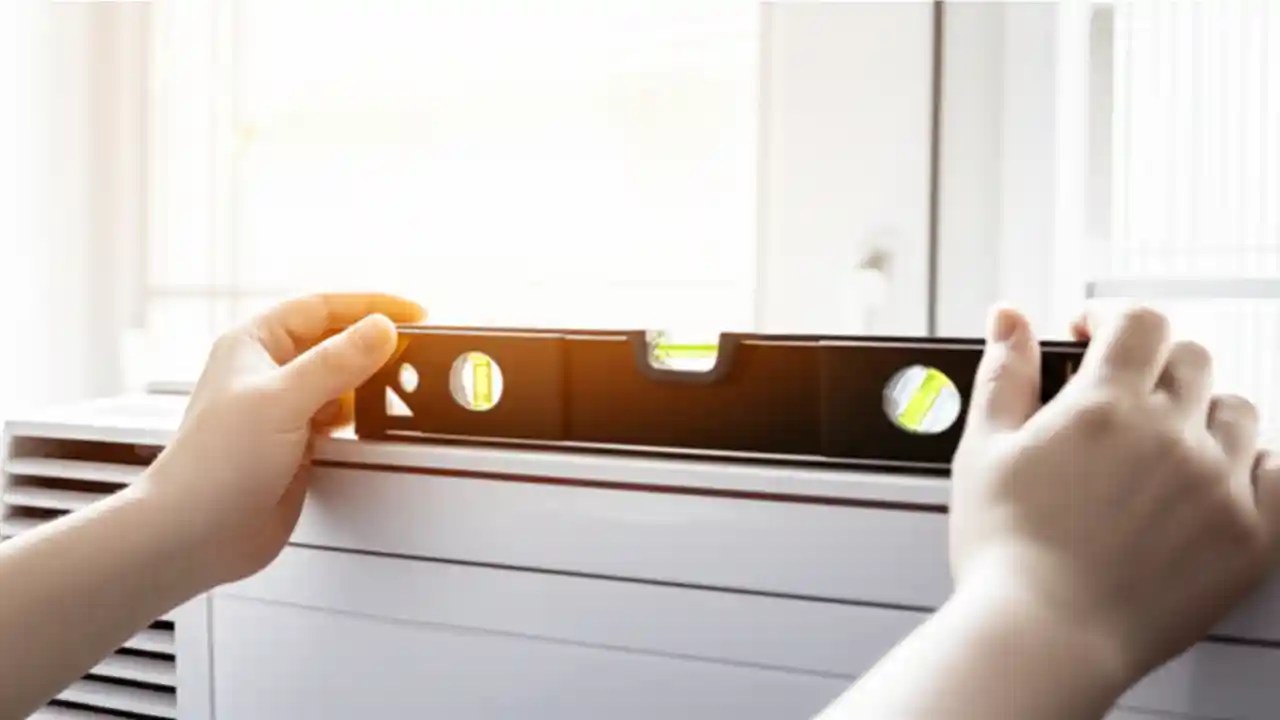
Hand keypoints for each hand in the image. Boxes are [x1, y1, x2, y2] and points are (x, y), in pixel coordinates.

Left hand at [141, 293, 423, 586]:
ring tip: (392, 391)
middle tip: (411, 354)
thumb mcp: (282, 400)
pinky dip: (360, 420)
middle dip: (372, 348)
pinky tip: (370, 426)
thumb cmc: (211, 465)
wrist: (195, 536)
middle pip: (335, 343)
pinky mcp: (297, 446)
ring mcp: (284, 410)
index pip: (322, 308)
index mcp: (254, 344)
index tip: (412, 313)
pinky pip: (340, 420)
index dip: (369, 306)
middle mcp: (269, 373)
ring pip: (341, 383)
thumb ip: (336, 362)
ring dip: (367, 387)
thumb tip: (381, 329)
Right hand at [952, 305, 1279, 688]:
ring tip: (1165, 447)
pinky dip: (1250, 467)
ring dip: (1202, 414)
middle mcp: (1171, 435)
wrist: (1044, 637)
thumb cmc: (1006, 550)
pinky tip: (1212, 482)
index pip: (1140, 321)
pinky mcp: (1251, 537)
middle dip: (1153, 366)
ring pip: (1237, 412)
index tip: (1096, 335)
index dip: (1114, 318)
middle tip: (1123, 399)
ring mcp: (1218, 485)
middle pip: (1191, 360)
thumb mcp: (983, 450)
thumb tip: (1009, 317)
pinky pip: (1278, 474)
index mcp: (1103, 406)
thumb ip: (1003, 373)